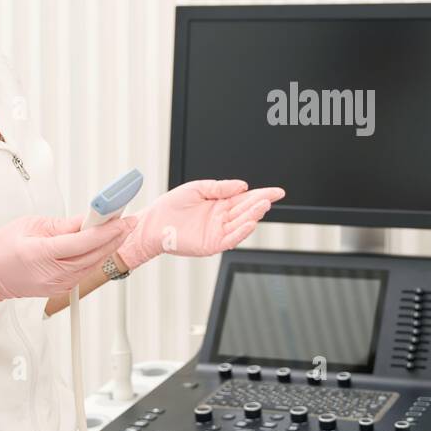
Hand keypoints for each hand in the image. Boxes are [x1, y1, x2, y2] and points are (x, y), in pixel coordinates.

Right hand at [0, 213, 137, 318]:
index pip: (84, 242)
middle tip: (129, 219)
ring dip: (110, 245)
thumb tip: (89, 219)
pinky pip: (86, 270)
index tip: (122, 217)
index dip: (107, 229)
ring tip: (121, 227)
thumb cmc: (0, 249)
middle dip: (116, 235)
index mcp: (41, 254)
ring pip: (94, 263)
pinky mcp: (62, 288)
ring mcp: (59, 284)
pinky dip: (97, 255)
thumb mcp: (30, 225)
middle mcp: (53, 273)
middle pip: (94, 254)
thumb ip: (63, 224)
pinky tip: (105, 243)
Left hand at [116, 179, 285, 270]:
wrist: (152, 223)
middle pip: (246, 210)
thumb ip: (220, 187)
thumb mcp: (197, 188)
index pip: (246, 199)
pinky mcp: (211, 244)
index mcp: (220, 204)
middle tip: (271, 198)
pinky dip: (241, 232)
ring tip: (263, 207)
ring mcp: (218, 232)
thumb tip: (243, 186)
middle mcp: (222, 218)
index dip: (262, 195)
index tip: (277, 192)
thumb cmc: (171, 206)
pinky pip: (230, 238)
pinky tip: (250, 223)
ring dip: (253, 216)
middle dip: (260, 204)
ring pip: (241, 224)